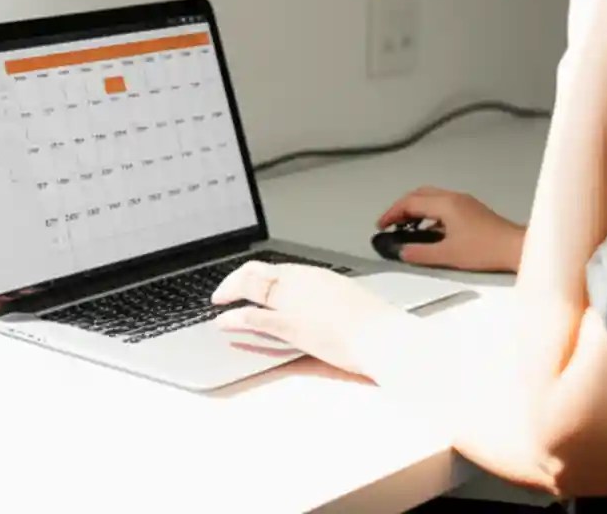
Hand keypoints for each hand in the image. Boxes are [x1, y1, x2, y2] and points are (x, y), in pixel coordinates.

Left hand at [211, 262, 404, 375]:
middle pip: (259, 273)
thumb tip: (318, 306)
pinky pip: (256, 317)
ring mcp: (298, 303)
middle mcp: (304, 283)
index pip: (278, 269)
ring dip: (230, 292)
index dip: (255, 274)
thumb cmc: (377, 327)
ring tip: (218, 302)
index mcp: (318, 277)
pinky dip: (236, 318)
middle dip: (236, 280)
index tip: (245, 281)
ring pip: (253, 288)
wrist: (388, 338)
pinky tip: (225, 322)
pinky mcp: (294, 325)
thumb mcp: (348, 303)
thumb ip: (327, 301)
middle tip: (223, 291)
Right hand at [377, 187, 524, 271]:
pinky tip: (429, 230)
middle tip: (391, 223)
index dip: (392, 213)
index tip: (381, 225)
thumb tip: (401, 252)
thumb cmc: (485, 249)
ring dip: (416, 209)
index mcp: (446, 204)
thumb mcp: (447, 255)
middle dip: (401, 207)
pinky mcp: (471, 210)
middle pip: (419, 194)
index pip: (410, 202)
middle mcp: (454, 198)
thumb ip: (420, 253)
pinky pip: (442, 204)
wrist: (516, 248)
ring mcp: (464, 202)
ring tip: (406, 228)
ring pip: (431, 198)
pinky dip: (429, 213)